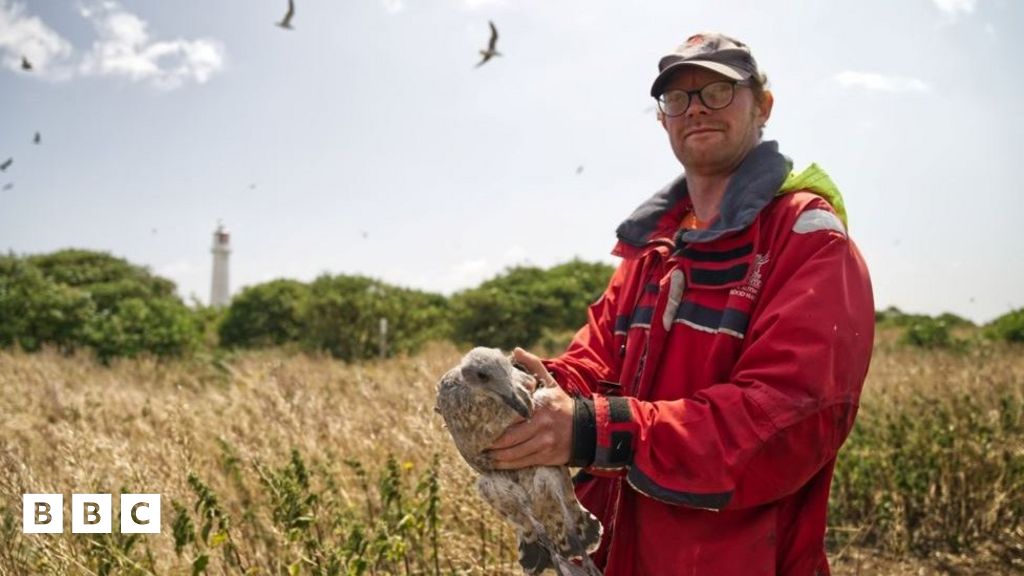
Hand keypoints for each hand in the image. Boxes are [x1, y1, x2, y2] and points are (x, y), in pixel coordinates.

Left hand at [488, 347, 573, 468]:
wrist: (586, 428)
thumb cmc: (562, 404)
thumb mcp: (550, 383)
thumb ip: (533, 366)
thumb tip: (516, 350)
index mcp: (539, 405)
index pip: (511, 416)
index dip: (492, 423)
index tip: (478, 424)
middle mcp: (542, 425)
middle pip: (509, 439)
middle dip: (491, 444)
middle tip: (476, 443)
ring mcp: (544, 443)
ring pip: (514, 454)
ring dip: (496, 458)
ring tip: (483, 455)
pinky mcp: (546, 457)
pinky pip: (523, 463)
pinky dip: (507, 465)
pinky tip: (495, 464)